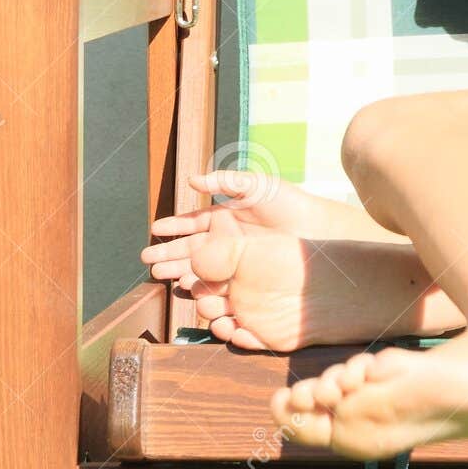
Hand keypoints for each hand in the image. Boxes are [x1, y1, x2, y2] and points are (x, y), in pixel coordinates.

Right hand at [141, 168, 363, 290]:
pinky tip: (189, 288)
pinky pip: (219, 284)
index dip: (174, 227)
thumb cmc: (291, 204)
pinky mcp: (247, 279)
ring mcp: (236, 262)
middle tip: (148, 262)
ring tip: (161, 276)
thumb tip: (192, 179)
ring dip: (180, 271)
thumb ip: (225, 180)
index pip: (194, 224)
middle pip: (192, 249)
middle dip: (169, 254)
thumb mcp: (257, 186)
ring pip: (201, 268)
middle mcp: (228, 241)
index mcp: (227, 218)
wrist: (319, 232)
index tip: (154, 231)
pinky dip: (202, 287)